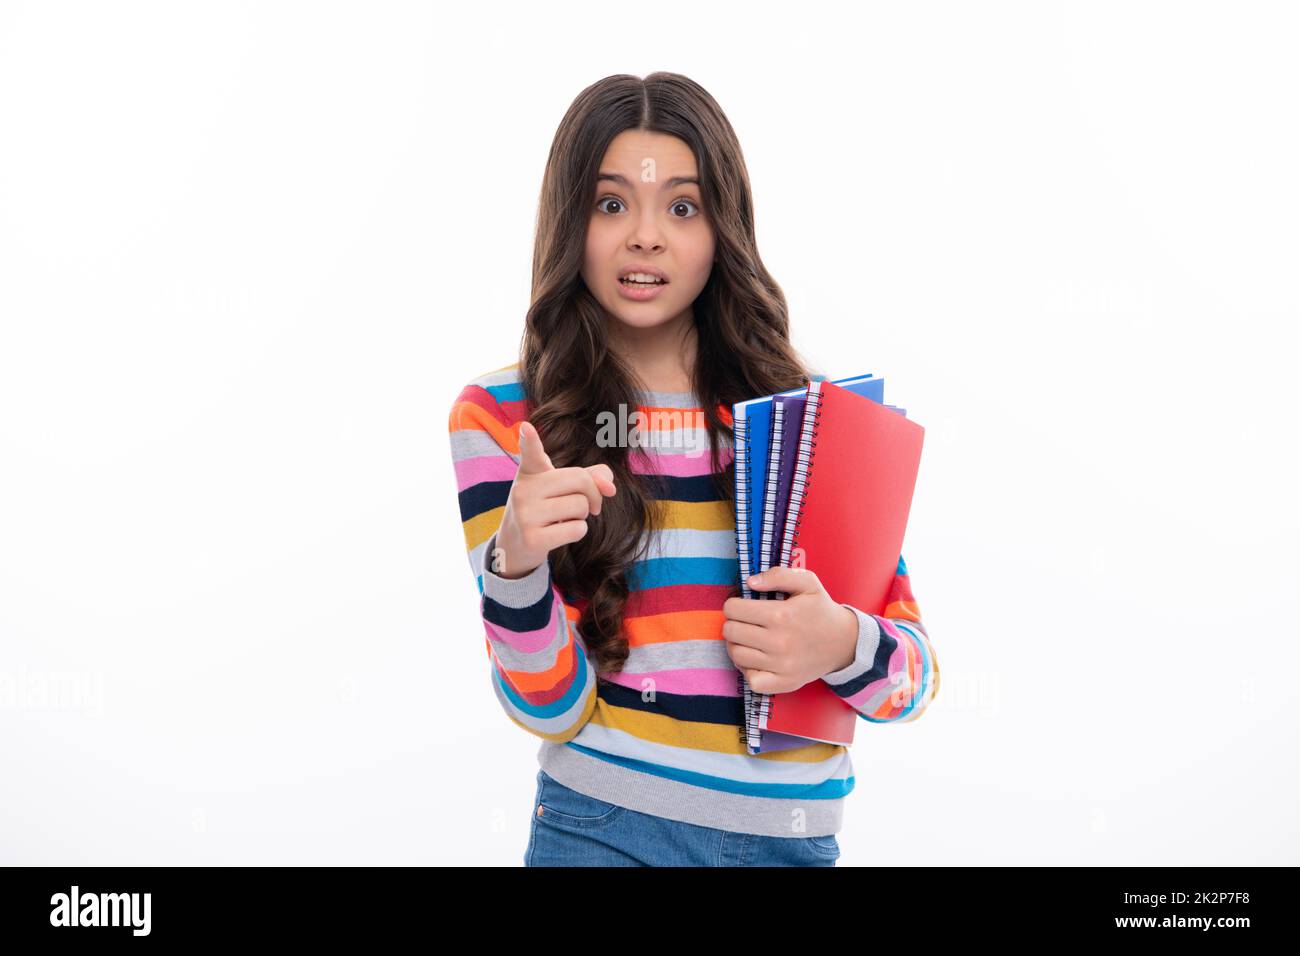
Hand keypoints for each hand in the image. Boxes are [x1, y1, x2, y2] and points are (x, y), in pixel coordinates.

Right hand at [492, 421, 617, 578]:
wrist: (516, 543)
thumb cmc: (546, 508)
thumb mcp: (562, 487)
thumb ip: (591, 477)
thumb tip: (610, 487)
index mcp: (530, 472)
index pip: (531, 453)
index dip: (530, 439)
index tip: (526, 427)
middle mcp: (524, 490)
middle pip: (581, 480)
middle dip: (593, 494)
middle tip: (584, 505)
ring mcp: (525, 514)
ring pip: (581, 506)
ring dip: (583, 515)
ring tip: (564, 519)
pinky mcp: (532, 539)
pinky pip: (577, 529)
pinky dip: (578, 531)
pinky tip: (560, 533)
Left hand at [722, 566, 858, 693]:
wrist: (845, 642)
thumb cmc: (821, 610)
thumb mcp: (807, 582)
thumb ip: (778, 575)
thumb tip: (750, 582)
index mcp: (782, 615)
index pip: (732, 609)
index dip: (734, 604)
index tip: (742, 606)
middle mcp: (780, 642)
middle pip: (730, 632)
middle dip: (733, 623)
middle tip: (745, 622)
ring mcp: (782, 665)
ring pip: (737, 655)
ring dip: (737, 644)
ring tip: (748, 638)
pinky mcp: (785, 683)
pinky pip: (752, 680)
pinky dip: (748, 670)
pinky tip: (756, 659)